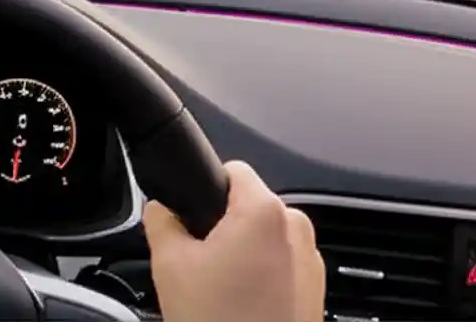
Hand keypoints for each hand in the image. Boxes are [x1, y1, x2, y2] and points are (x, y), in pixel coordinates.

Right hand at [144, 161, 324, 321]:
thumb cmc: (219, 321)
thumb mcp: (169, 263)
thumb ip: (160, 220)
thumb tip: (161, 208)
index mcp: (264, 211)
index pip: (231, 170)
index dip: (203, 190)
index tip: (189, 218)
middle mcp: (296, 230)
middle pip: (247, 206)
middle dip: (220, 226)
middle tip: (197, 261)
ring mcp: (311, 262)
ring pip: (263, 238)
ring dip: (241, 252)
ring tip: (218, 288)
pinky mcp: (315, 290)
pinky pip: (280, 265)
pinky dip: (259, 275)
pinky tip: (238, 303)